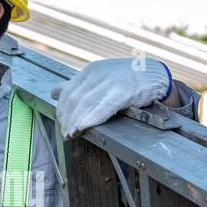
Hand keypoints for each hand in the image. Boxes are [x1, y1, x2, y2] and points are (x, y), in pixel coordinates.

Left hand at [55, 57, 172, 139]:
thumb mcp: (99, 77)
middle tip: (66, 133)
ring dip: (76, 122)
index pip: (68, 91)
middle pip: (74, 99)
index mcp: (90, 71)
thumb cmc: (126, 78)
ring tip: (71, 134)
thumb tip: (53, 92)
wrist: (153, 74)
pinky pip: (103, 107)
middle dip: (67, 118)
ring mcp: (110, 82)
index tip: (61, 123)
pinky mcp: (123, 91)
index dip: (62, 109)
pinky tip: (84, 127)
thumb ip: (77, 86)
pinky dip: (91, 118)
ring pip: (85, 104)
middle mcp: (97, 74)